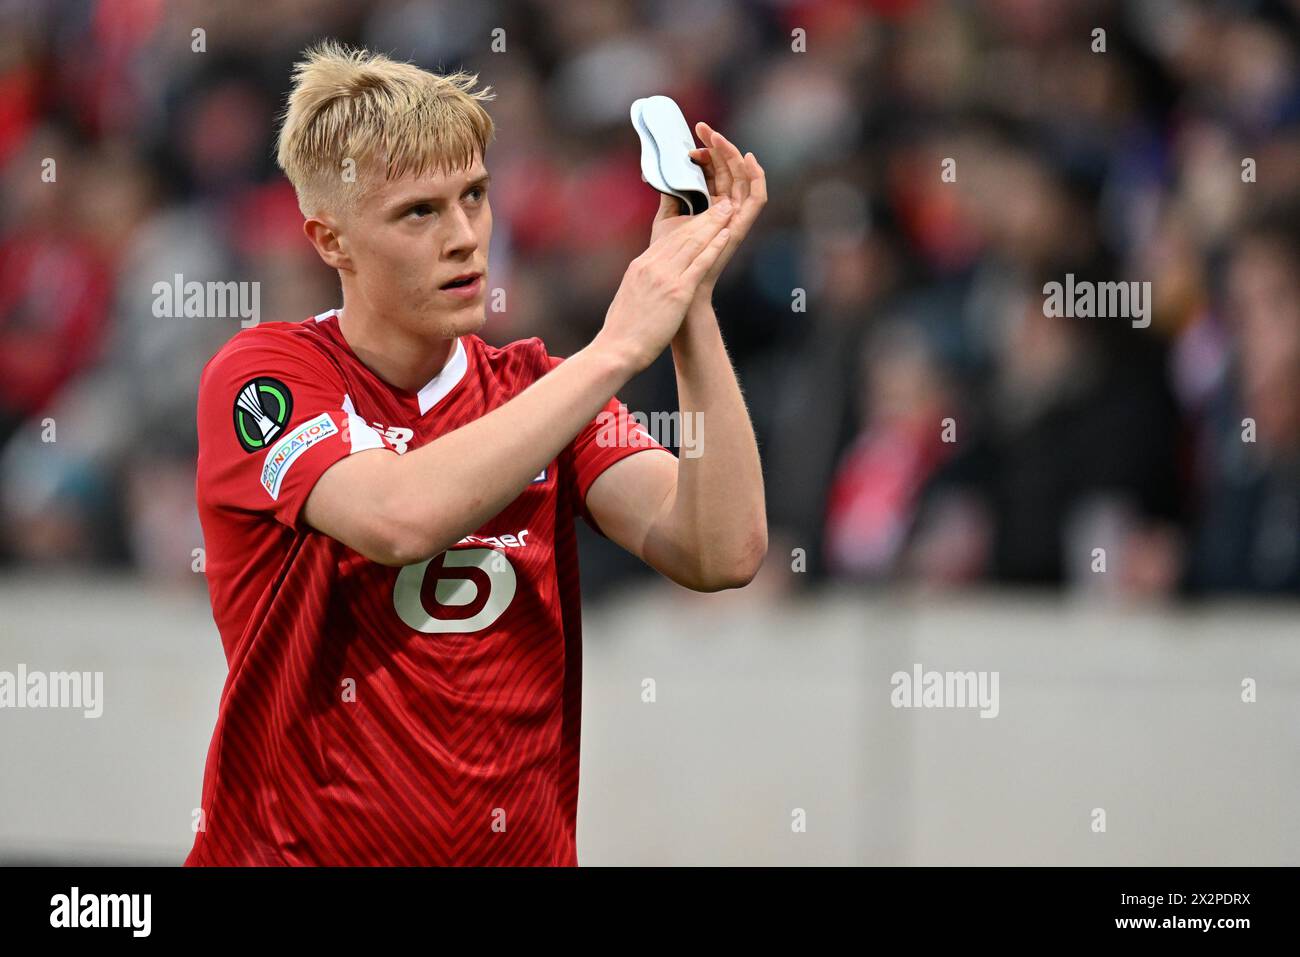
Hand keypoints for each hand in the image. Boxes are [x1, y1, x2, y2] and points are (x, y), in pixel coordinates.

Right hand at [597, 199, 734, 373]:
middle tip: (720, 202)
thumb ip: (640, 284)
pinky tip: (726, 235)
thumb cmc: (621, 331)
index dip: (687, 224)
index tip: (700, 214)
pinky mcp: (677, 292)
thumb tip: (646, 283)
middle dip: (704, 217)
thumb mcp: (628, 298)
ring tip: (727, 210)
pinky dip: (714, 246)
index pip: (667, 239)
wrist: (617, 349)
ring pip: (693, 243)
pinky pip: (699, 263)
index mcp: (639, 266)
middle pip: (682, 235)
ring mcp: (664, 277)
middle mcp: (651, 266)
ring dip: (713, 224)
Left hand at [649, 121, 767, 297]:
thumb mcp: (668, 217)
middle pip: (728, 169)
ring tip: (719, 137)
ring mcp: (735, 216)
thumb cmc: (672, 256)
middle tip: (703, 128)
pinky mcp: (743, 225)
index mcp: (709, 204)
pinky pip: (758, 198)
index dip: (704, 153)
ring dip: (734, 154)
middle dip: (717, 146)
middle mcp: (725, 208)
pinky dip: (758, 176)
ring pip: (742, 177)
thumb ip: (670, 194)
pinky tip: (749, 157)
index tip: (689, 142)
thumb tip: (660, 172)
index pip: (712, 170)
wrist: (679, 284)